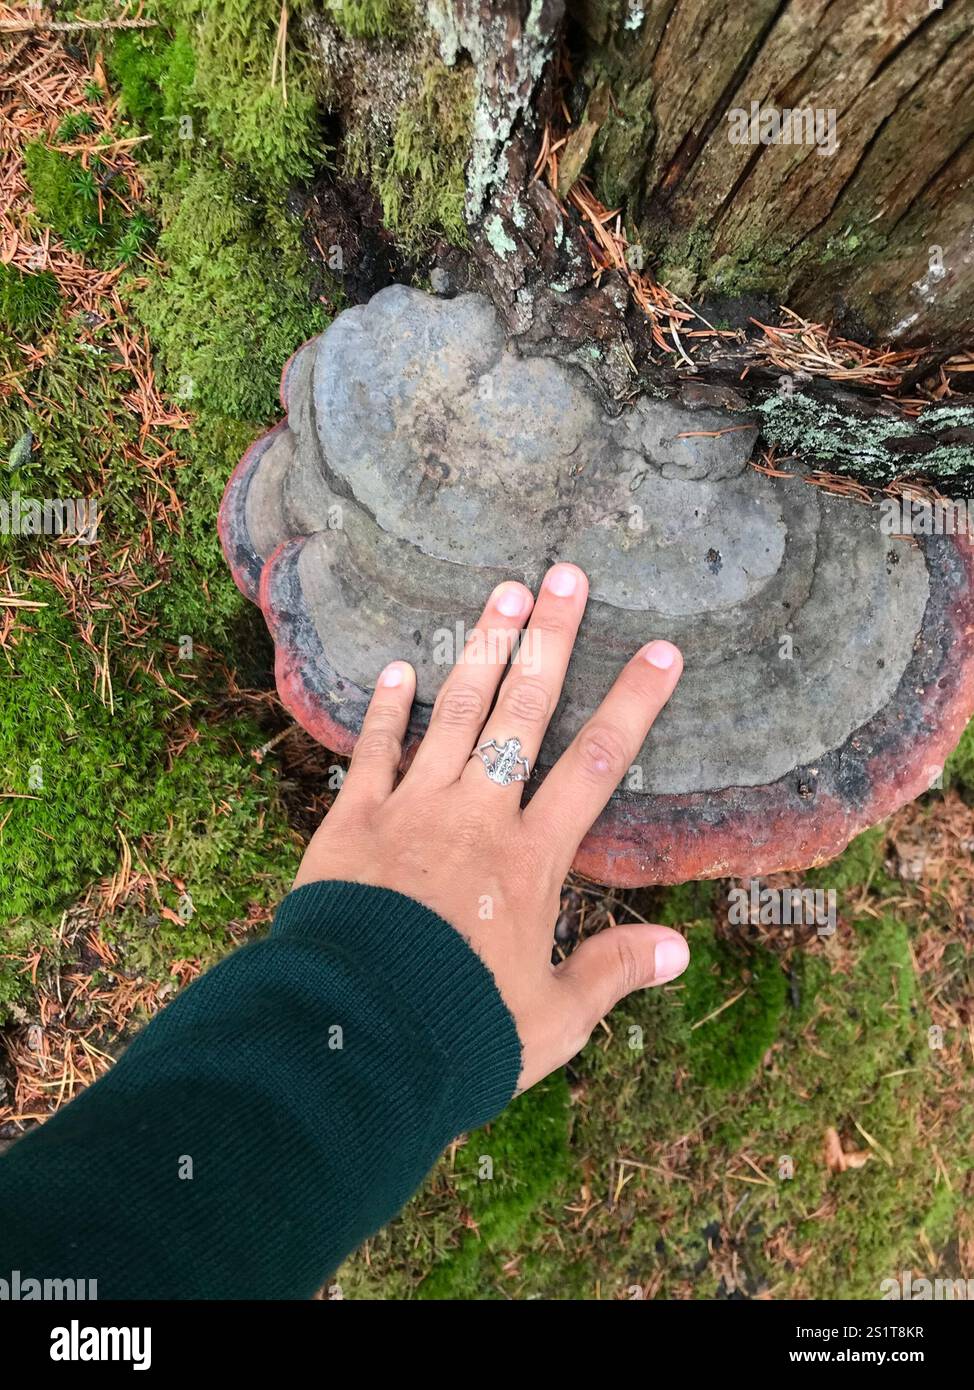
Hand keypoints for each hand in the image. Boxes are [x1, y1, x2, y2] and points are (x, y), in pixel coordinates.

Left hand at [293, 562, 689, 1091]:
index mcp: (532, 859)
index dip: (633, 704)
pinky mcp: (353, 821)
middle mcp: (477, 815)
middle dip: (550, 641)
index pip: (596, 765)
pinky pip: (373, 753)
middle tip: (565, 574)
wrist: (355, 1035)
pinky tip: (399, 668)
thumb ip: (612, 973)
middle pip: (524, 712)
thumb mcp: (552, 1018)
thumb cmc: (460, 1028)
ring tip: (503, 591)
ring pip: (456, 713)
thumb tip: (680, 948)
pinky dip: (387, 711)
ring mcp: (412, 810)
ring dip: (481, 651)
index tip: (662, 650)